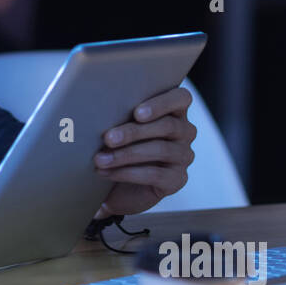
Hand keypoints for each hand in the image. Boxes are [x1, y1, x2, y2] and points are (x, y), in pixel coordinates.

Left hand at [91, 86, 195, 216]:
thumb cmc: (120, 146)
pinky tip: (107, 172)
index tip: (137, 113)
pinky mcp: (178, 179)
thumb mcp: (120, 126)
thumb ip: (120, 113)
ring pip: (161, 150)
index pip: (181, 98)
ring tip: (100, 159)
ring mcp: (184, 156)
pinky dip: (127, 173)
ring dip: (126, 154)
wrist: (120, 186)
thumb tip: (101, 107)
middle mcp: (185, 131)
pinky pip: (155, 174)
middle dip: (134, 132)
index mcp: (174, 110)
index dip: (162, 103)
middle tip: (107, 138)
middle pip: (167, 126)